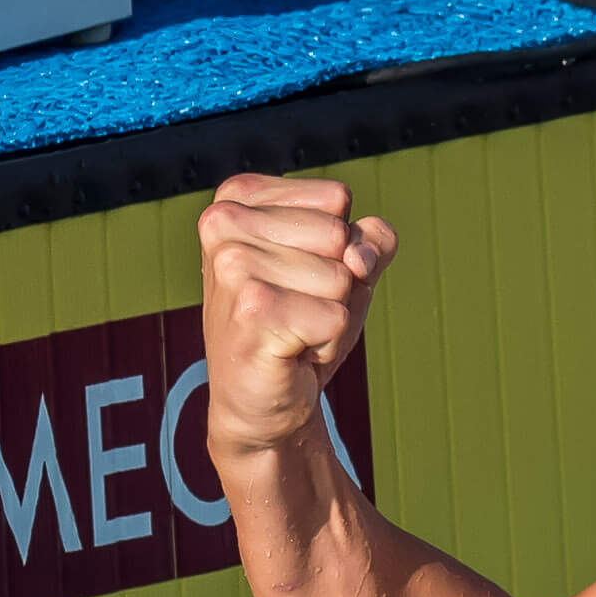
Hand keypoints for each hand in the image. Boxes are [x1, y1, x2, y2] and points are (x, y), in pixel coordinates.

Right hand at [198, 174, 397, 457]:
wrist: (261, 400)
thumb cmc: (300, 326)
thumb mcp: (346, 271)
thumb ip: (371, 242)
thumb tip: (358, 255)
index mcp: (238, 197)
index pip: (336, 200)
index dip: (338, 246)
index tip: (301, 278)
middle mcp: (223, 221)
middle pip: (340, 236)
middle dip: (337, 282)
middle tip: (297, 308)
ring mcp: (233, 264)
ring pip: (341, 277)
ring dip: (331, 315)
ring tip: (293, 329)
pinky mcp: (252, 309)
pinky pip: (337, 316)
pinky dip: (328, 342)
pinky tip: (292, 351)